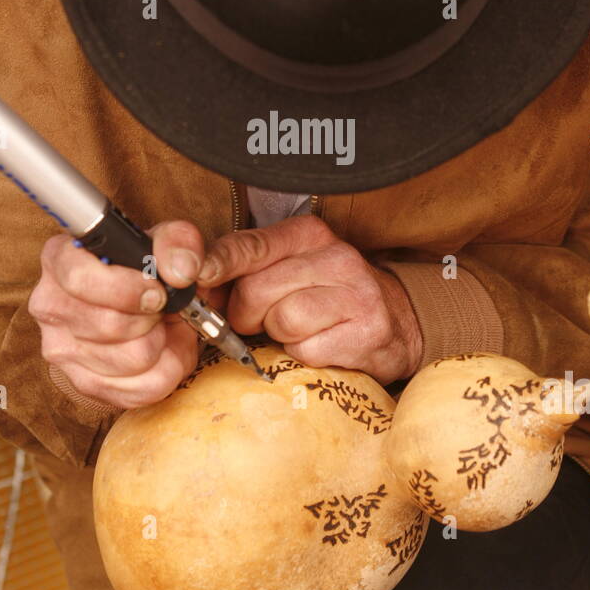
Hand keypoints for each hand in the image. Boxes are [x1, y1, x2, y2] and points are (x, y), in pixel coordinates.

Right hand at [28, 221, 223, 407]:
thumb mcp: (170, 242)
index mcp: (60, 259)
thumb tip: (181, 270)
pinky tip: (161, 351)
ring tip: (161, 327)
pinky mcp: (84, 384)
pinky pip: (141, 389)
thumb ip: (178, 243)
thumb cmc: (153, 270)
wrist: (155, 306)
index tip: (156, 291)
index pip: (78, 278)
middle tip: (161, 308)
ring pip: (132, 358)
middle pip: (109, 324)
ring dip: (162, 343)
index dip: (125, 288)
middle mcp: (50, 306)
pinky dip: (167, 371)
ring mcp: (62, 350)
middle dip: (151, 317)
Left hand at [198, 215, 422, 384]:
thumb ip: (242, 269)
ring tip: (300, 331)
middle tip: (264, 321)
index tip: (194, 277)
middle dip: (248, 315)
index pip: (249, 246)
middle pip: (256, 291)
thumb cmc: (325, 297)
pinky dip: (305, 355)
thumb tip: (192, 284)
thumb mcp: (287, 269)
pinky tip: (322, 345)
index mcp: (307, 234)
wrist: (397, 322)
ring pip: (282, 321)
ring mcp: (356, 293)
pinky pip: (308, 350)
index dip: (217, 264)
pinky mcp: (369, 331)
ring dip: (280, 336)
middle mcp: (336, 256)